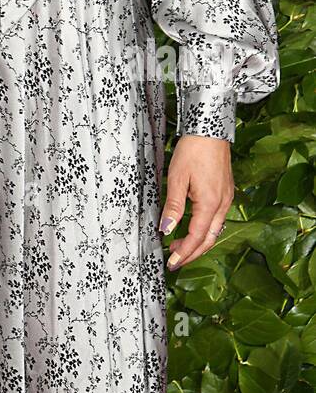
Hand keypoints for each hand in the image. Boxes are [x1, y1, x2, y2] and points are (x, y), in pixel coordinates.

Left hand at [160, 135, 234, 269]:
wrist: (210, 130)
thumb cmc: (193, 150)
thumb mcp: (177, 177)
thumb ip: (173, 206)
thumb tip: (166, 229)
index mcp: (210, 204)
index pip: (197, 237)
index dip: (184, 252)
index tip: (172, 262)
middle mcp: (222, 205)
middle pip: (209, 239)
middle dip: (192, 253)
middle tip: (175, 260)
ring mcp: (226, 199)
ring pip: (214, 231)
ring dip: (198, 242)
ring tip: (179, 245)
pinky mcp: (225, 192)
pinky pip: (217, 219)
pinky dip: (205, 229)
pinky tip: (192, 227)